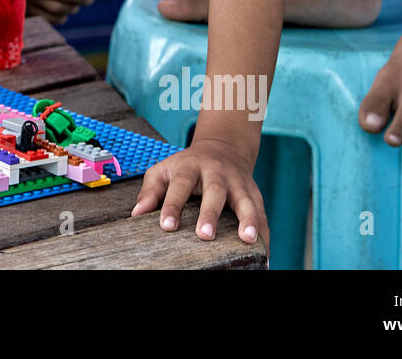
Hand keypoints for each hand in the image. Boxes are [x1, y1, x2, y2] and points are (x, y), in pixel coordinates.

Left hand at [131, 137, 268, 248]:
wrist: (223, 148)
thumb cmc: (187, 166)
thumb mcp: (164, 169)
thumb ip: (150, 190)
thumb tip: (136, 214)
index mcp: (190, 167)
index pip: (179, 186)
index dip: (172, 205)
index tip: (166, 226)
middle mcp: (216, 172)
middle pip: (214, 191)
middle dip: (210, 213)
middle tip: (204, 235)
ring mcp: (238, 182)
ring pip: (245, 199)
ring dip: (249, 219)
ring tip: (248, 239)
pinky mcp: (254, 193)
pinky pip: (262, 213)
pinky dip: (264, 233)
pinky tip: (264, 253)